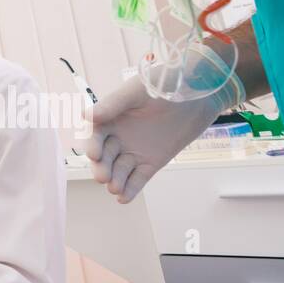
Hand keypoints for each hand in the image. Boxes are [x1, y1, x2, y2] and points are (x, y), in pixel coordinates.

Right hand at [85, 74, 236, 202]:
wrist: (197, 93)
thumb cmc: (164, 83)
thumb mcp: (136, 92)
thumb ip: (113, 104)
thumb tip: (86, 116)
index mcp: (111, 117)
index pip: (96, 134)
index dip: (93, 144)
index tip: (94, 153)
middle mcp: (120, 135)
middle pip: (105, 155)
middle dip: (102, 167)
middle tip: (102, 177)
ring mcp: (135, 150)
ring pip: (120, 169)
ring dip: (115, 179)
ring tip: (115, 188)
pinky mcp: (152, 163)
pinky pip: (138, 179)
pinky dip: (131, 189)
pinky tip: (123, 198)